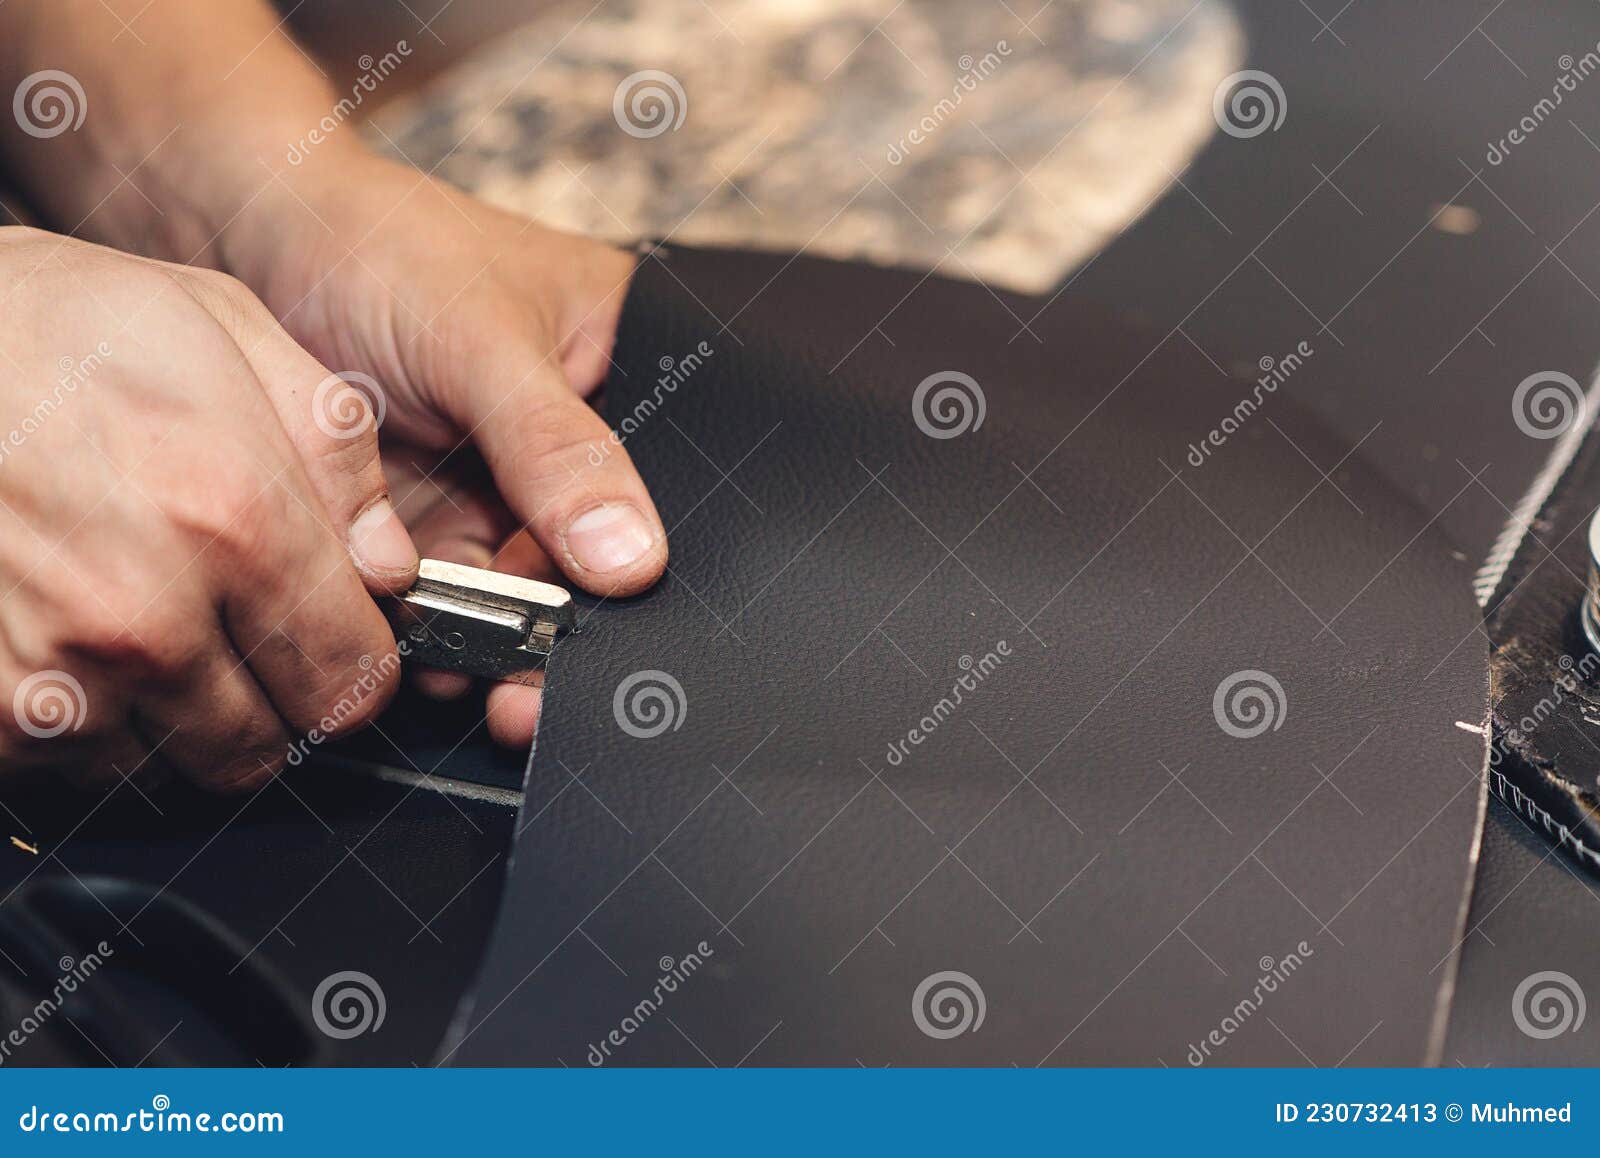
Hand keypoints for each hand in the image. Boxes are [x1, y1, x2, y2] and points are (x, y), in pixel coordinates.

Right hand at [0, 227, 415, 788]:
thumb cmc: (51, 324)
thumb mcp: (227, 330)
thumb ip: (335, 457)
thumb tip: (390, 564)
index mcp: (233, 521)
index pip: (351, 681)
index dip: (355, 666)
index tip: (338, 644)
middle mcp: (145, 616)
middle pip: (265, 746)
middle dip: (268, 701)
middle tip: (235, 632)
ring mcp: (50, 676)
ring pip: (164, 766)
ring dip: (168, 716)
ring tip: (137, 618)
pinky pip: (64, 768)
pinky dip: (78, 722)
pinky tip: (68, 637)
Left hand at [219, 155, 666, 746]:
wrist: (245, 240)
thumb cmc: (380, 246)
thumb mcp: (482, 341)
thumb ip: (556, 449)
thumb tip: (633, 558)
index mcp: (625, 366)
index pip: (665, 481)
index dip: (645, 553)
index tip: (618, 618)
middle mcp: (574, 437)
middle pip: (598, 551)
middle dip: (566, 618)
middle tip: (536, 688)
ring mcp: (503, 483)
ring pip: (527, 586)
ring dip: (501, 638)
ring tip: (473, 670)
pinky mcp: (434, 519)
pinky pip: (456, 592)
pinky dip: (441, 627)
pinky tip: (428, 647)